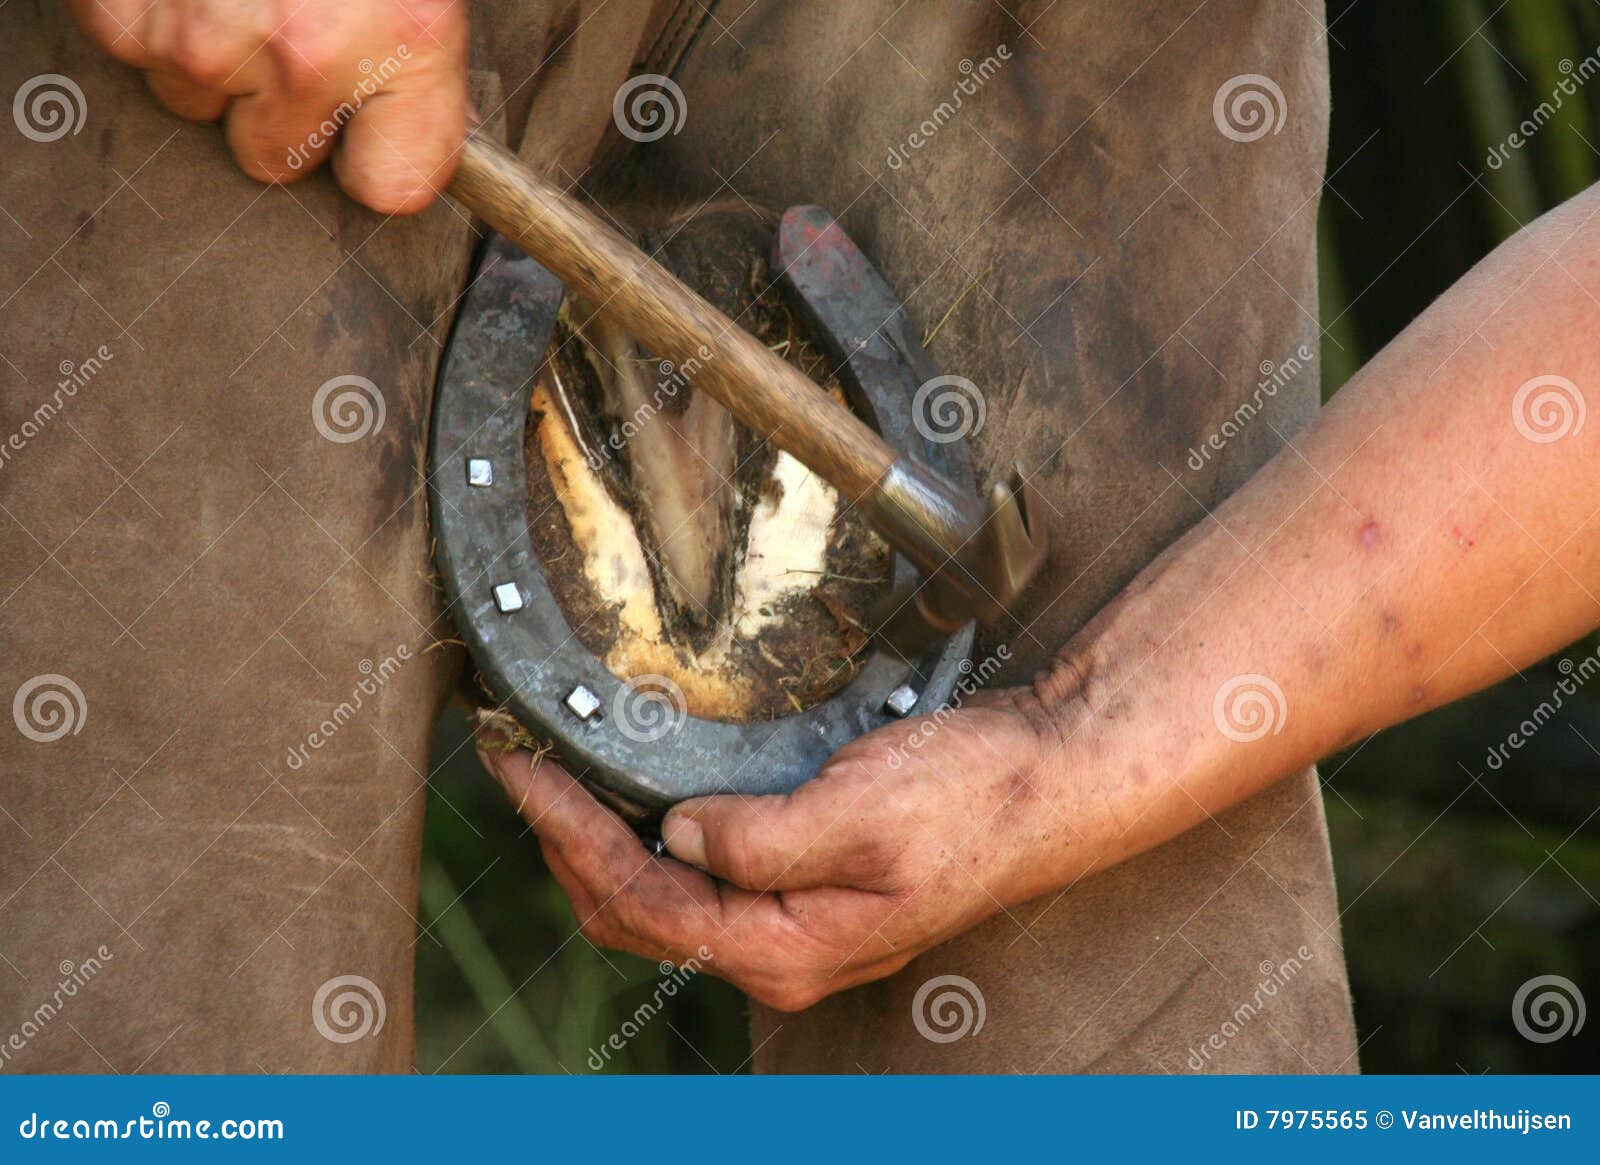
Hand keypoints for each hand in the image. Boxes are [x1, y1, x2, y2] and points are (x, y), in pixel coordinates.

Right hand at [70, 0, 466, 212]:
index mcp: (407, 40)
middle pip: (275, 160)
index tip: (366, 145)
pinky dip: (148, 13)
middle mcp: (310, 51)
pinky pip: (132, 48)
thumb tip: (409, 156)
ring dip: (212, 56)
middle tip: (286, 28)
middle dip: (277, 109)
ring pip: (196, 103)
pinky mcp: (128, 8)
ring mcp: (212, 35)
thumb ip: (416, 78)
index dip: (375, 166)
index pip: (393, 189)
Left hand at [476, 690, 1078, 1010]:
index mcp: (782, 948)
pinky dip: (646, 839)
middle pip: (631, 914)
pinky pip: (698, 881)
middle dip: (562, 843)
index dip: (564, 832)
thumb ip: (756, 839)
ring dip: (596, 843)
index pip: (635, 899)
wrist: (1051, 784)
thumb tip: (672, 832)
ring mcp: (792, 926)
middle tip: (517, 767)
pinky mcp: (805, 889)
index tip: (519, 768)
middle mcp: (778, 952)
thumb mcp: (860, 815)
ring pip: (658, 902)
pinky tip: (634, 795)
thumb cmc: (974, 799)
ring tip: (553, 778)